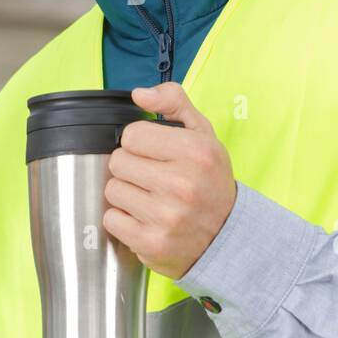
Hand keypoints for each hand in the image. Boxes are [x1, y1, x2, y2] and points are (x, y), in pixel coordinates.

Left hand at [103, 82, 236, 280]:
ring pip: (112, 189)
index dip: (139, 142)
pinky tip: (145, 218)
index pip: (132, 134)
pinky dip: (123, 219)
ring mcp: (166, 216)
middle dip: (131, 167)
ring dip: (126, 193)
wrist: (226, 235)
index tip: (154, 152)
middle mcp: (182, 184)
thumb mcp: (202, 134)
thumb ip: (173, 102)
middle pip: (118, 161)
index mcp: (195, 151)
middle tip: (152, 177)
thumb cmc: (209, 180)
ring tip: (150, 198)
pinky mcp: (151, 243)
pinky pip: (111, 219)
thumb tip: (139, 94)